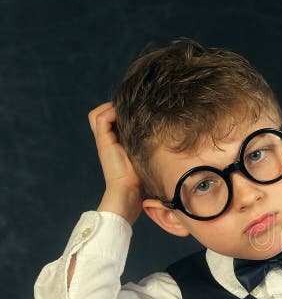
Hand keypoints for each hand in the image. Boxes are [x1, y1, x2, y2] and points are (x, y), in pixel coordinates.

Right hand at [89, 102, 143, 224]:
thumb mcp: (146, 155)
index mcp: (116, 142)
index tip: (139, 110)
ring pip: (97, 114)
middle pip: (101, 114)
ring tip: (128, 109)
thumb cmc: (141, 178)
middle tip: (132, 107)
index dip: (121, 112)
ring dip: (111, 108)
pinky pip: (100, 118)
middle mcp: (108, 140)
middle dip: (114, 107)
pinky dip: (110, 112)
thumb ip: (149, 144)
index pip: (111, 119)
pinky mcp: (103, 141)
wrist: (128, 191)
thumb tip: (167, 132)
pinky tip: (126, 116)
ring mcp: (104, 140)